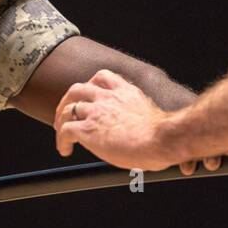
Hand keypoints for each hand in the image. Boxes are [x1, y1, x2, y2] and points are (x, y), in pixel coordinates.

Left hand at [54, 70, 227, 171]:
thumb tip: (147, 133)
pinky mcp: (88, 129)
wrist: (163, 139)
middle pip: (77, 89)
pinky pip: (65, 131)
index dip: (91, 86)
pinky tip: (65, 150)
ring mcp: (97, 112)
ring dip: (61, 120)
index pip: (102, 77)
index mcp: (126, 91)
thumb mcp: (153, 116)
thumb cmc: (165, 135)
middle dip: (68, 100)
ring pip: (68, 108)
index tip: (89, 97)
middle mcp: (108, 97)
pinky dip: (61, 140)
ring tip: (61, 132)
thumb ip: (143, 117)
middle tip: (65, 113)